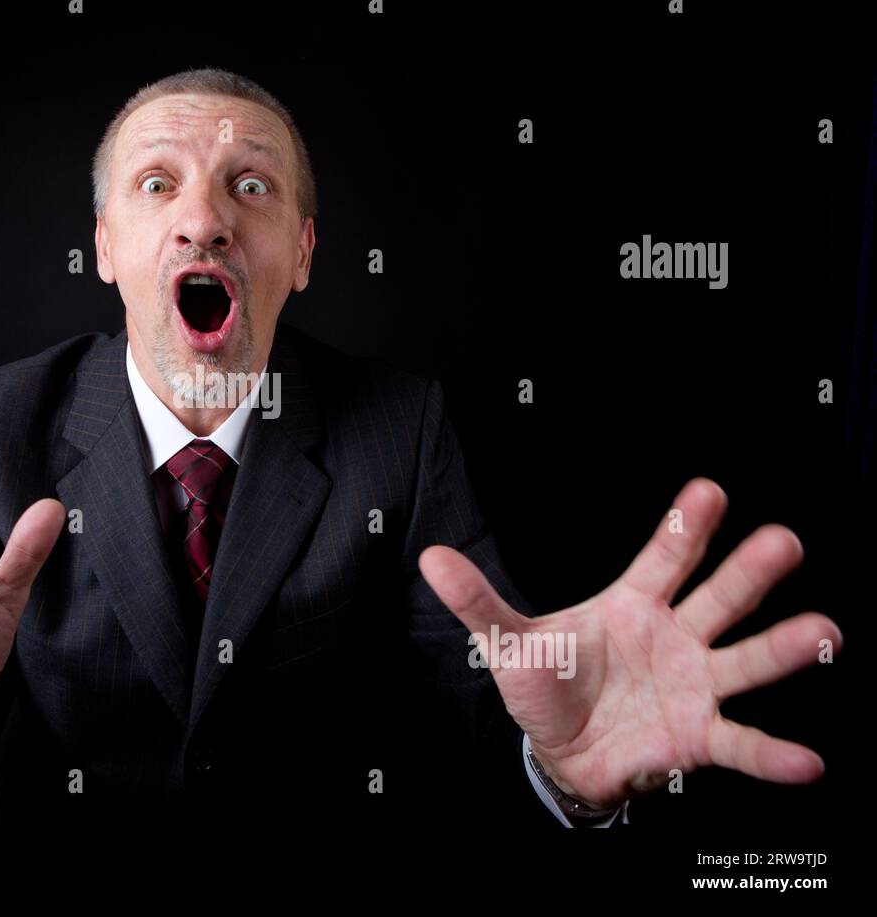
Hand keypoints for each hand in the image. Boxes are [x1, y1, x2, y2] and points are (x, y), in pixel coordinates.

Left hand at [419, 478, 841, 808]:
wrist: (562, 752)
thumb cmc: (548, 686)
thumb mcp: (509, 642)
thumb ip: (477, 600)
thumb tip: (428, 556)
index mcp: (632, 604)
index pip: (663, 557)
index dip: (685, 526)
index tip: (709, 491)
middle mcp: (675, 637)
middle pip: (718, 597)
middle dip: (750, 570)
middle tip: (784, 540)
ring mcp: (694, 685)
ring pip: (746, 660)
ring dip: (784, 648)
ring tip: (823, 632)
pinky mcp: (698, 737)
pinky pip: (741, 744)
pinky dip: (772, 754)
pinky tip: (808, 761)